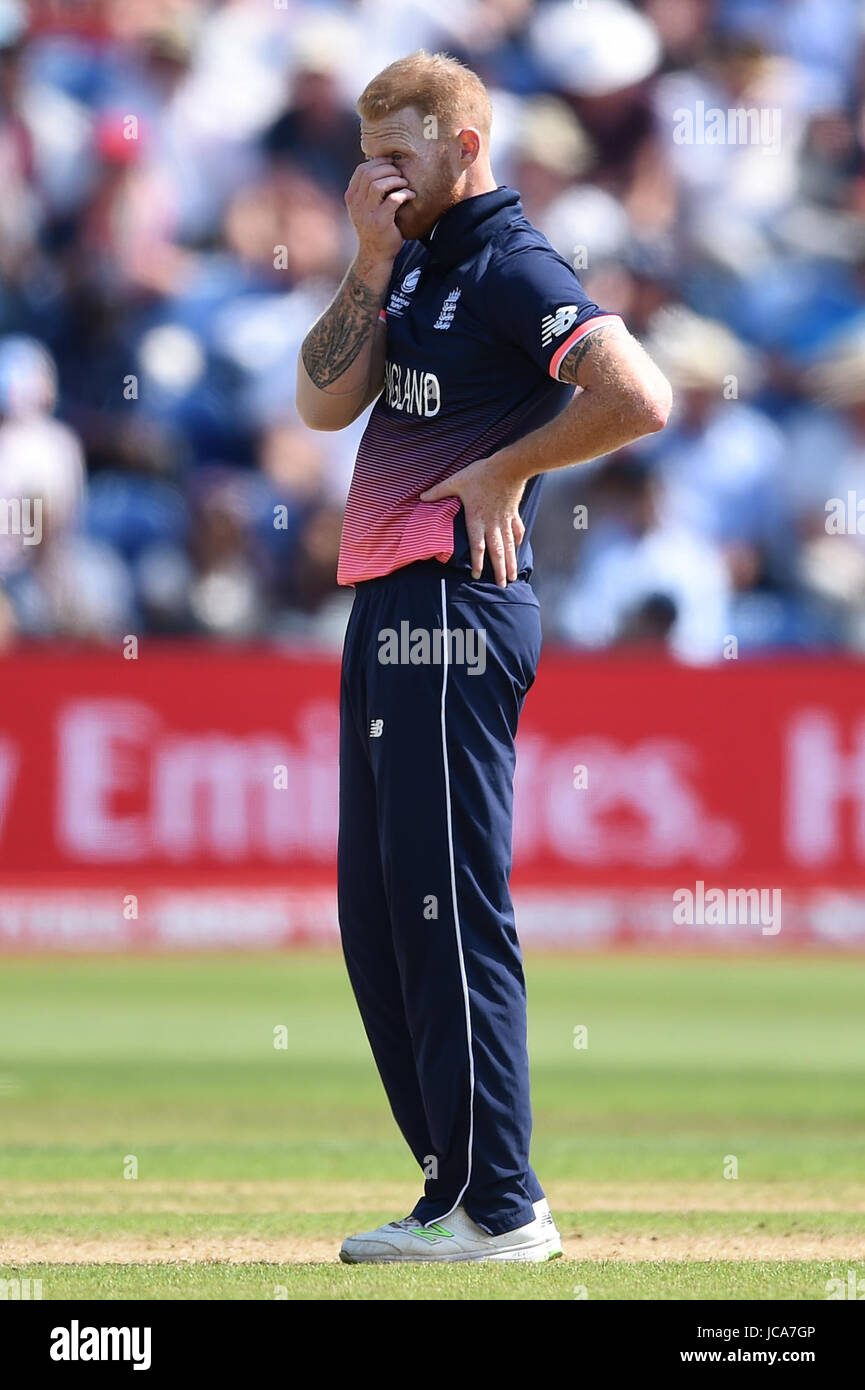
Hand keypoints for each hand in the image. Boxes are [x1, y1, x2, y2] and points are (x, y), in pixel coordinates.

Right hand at [345, 159, 415, 266]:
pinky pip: (394, 199)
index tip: (391, 164)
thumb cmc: (375, 228)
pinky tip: (411, 195)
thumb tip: (381, 165)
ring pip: (379, 185)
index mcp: (351, 197)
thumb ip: (368, 190)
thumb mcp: (365, 208)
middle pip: (370, 174)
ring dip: (395, 180)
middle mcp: (356, 204)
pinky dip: (404, 193)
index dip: (378, 162)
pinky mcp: (380, 222)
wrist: (375, 254)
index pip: (361, 170)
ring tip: (404, 183)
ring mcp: (367, 214)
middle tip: (400, 173)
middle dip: (388, 169)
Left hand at [421, 457, 526, 586]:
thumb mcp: (457, 481)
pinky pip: (517, 530)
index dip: (477, 562)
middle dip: (499, 570)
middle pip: (497, 551)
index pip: (477, 546)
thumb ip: (439, 491)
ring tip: (513, 576)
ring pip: (509, 545)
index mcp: (477, 519)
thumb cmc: (481, 474)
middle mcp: (492, 524)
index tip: (477, 576)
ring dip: (511, 561)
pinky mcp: (513, 513)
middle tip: (502, 585)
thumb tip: (422, 497)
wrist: (509, 467)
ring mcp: (505, 520)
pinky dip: (518, 540)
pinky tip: (518, 548)